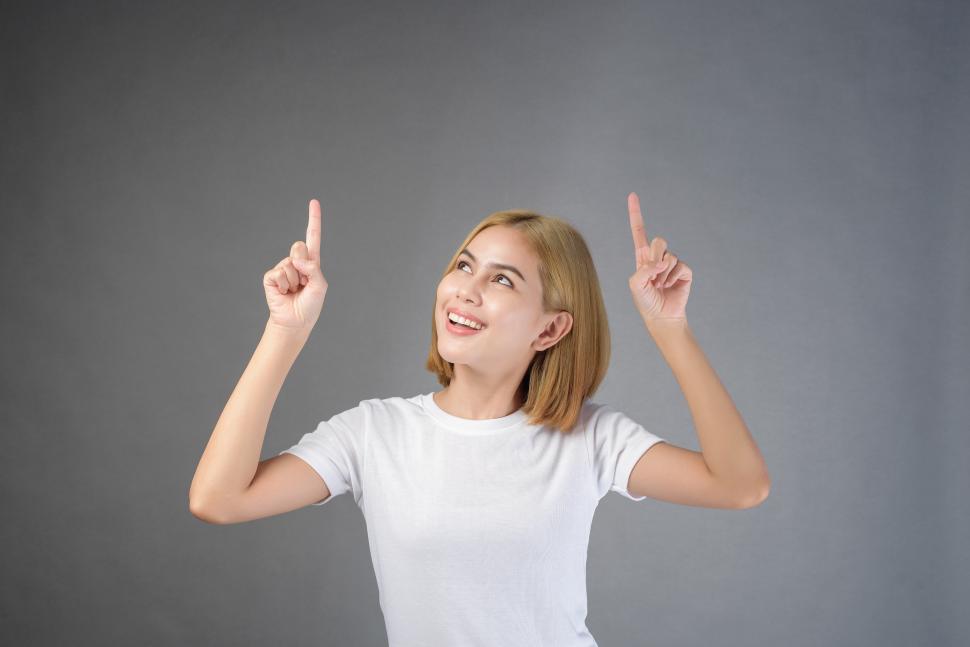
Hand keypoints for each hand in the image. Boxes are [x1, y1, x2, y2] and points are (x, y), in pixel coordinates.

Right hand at [262, 199, 328, 332]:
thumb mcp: (320, 286)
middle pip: (299, 246)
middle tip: (302, 282)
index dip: (313, 219)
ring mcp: (283, 268)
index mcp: (311, 262)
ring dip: (294, 281)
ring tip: (294, 291)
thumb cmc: (310, 305)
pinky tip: (284, 293)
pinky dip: (283, 285)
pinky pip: (278, 273)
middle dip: (302, 264)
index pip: (313, 237)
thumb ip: (314, 269)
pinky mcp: (271, 277)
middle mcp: (296, 262)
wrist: (295, 321)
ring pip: (290, 263)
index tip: (314, 201)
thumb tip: (297, 259)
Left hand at [627, 191, 692, 323]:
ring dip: (662, 274)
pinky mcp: (684, 271)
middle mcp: (657, 257)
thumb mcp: (636, 285)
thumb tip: (661, 261)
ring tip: (660, 286)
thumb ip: (644, 270)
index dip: (636, 213)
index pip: (639, 232)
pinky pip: (679, 265)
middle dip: (655, 257)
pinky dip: (672, 277)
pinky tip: (670, 286)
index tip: (632, 195)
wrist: (662, 316)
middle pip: (658, 241)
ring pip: (668, 256)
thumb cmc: (646, 301)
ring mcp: (671, 263)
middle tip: (653, 274)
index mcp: (642, 257)